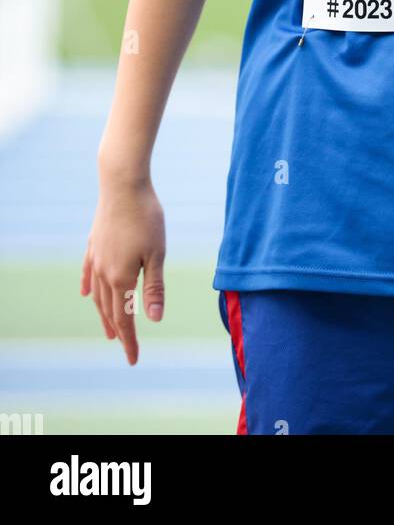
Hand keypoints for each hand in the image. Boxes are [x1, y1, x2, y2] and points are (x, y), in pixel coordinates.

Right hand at [81, 176, 165, 364]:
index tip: (133, 359)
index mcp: (122, 278)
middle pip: (109, 309)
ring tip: (109, 328)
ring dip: (103, 313)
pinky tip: (86, 294)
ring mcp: (96, 258)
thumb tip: (155, 319)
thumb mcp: (157, 254)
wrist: (123, 184)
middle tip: (124, 347)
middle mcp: (104, 272)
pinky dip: (88, 287)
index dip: (130, 340)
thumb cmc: (146, 217)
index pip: (125, 318)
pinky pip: (88, 272)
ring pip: (97, 294)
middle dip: (118, 330)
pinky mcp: (94, 244)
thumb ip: (154, 287)